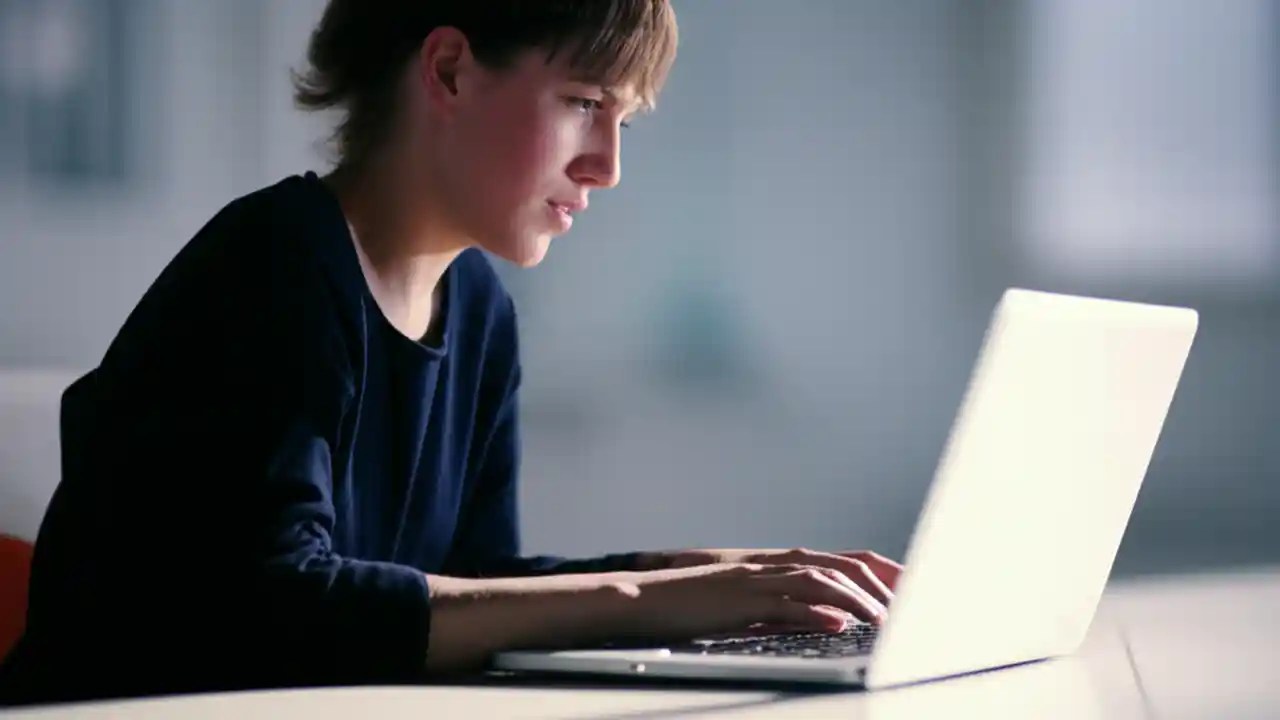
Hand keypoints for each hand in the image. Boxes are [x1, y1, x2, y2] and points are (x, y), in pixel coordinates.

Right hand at [616, 561, 889, 641]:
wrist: (644, 598)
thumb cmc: (692, 606)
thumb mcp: (748, 606)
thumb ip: (789, 608)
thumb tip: (833, 620)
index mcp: (776, 563)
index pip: (842, 559)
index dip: (880, 571)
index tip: (912, 587)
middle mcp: (772, 564)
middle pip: (840, 565)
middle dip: (880, 584)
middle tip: (911, 606)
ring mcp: (757, 578)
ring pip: (820, 579)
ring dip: (857, 600)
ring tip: (885, 621)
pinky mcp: (741, 599)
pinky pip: (785, 602)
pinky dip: (816, 611)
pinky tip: (840, 623)